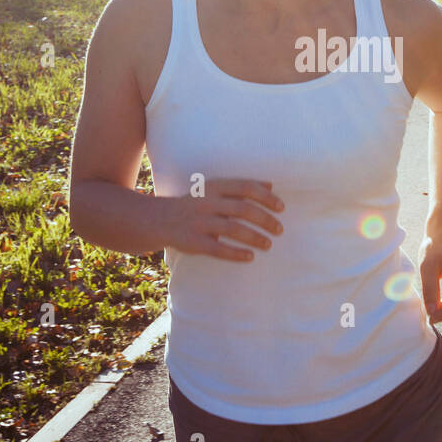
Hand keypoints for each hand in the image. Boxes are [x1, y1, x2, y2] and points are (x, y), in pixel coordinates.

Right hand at [166, 178, 283, 261]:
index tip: (282, 208)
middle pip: (243, 209)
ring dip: (255, 237)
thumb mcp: (214, 189)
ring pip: (233, 229)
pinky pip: (218, 249)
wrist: (159, 219)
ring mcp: (199, 222)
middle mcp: (206, 202)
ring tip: (269, 244)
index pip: (245, 188)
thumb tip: (271, 184)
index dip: (266, 197)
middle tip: (279, 230)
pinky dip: (236, 253)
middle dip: (265, 219)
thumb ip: (240, 187)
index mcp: (213, 187)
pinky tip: (250, 257)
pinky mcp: (193, 242)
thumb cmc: (195, 203)